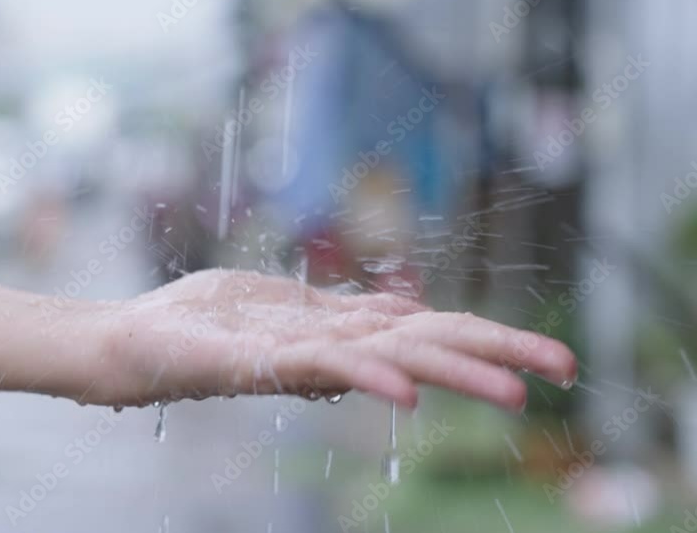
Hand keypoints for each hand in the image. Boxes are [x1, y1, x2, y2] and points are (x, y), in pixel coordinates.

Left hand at [88, 269, 576, 410]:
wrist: (128, 345)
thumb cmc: (200, 321)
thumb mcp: (282, 306)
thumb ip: (339, 314)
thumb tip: (400, 317)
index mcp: (343, 330)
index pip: (431, 329)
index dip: (490, 339)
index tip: (548, 356)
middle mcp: (333, 347)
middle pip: (429, 342)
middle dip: (499, 353)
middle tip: (568, 368)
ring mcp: (301, 357)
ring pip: (390, 359)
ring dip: (452, 373)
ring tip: (513, 390)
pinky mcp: (258, 362)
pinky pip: (319, 368)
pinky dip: (366, 376)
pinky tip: (406, 391)